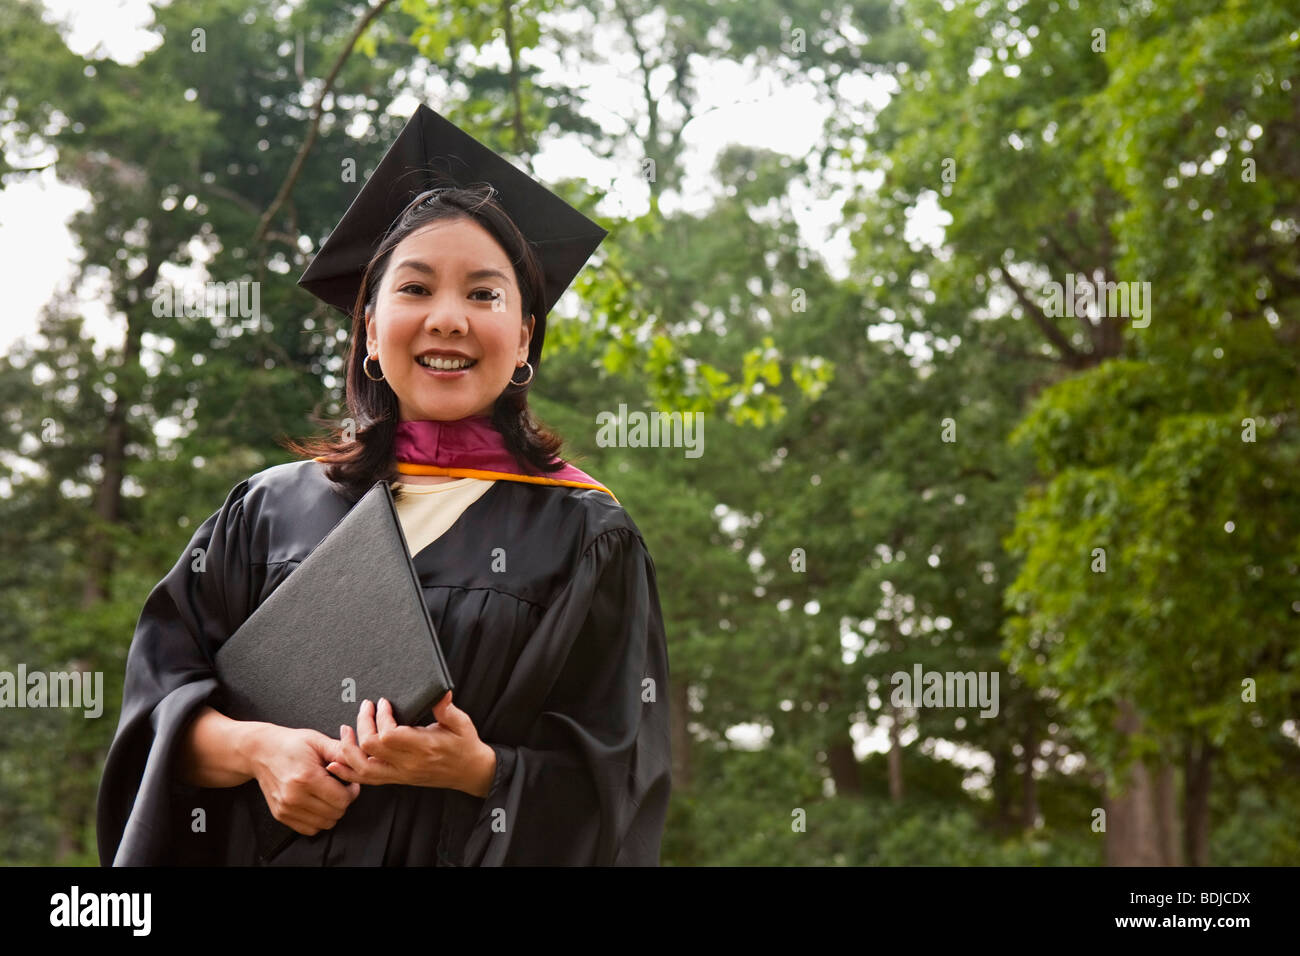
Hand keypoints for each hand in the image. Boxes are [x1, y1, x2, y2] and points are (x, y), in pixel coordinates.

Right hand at [247, 725, 360, 836]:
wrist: (260, 751)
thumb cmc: (292, 744)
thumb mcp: (317, 741)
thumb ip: (341, 751)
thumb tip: (361, 758)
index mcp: (306, 777)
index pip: (342, 799)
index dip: (352, 791)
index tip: (349, 782)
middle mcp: (294, 796)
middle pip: (336, 813)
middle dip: (343, 801)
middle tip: (340, 787)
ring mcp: (286, 808)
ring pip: (325, 824)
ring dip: (332, 811)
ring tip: (328, 794)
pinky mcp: (281, 815)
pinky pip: (309, 829)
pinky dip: (318, 820)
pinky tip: (317, 803)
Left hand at [327, 693, 495, 795]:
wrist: (471, 772)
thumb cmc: (465, 745)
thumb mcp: (461, 723)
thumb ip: (446, 708)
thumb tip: (441, 691)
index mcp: (423, 747)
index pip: (388, 735)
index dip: (380, 718)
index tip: (383, 703)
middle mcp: (408, 763)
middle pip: (371, 748)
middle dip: (363, 724)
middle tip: (366, 707)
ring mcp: (400, 774)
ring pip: (363, 768)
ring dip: (349, 749)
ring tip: (345, 730)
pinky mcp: (397, 779)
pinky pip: (367, 780)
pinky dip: (348, 772)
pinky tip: (335, 763)